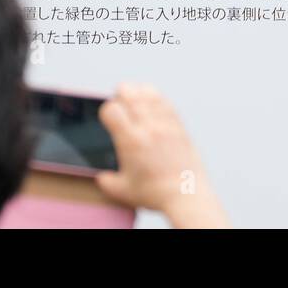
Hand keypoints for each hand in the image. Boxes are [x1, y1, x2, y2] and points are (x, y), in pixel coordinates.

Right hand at [95, 83, 229, 227]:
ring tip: (135, 99)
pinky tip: (153, 103)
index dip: (106, 111)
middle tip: (119, 103)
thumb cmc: (155, 194)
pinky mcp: (179, 126)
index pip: (112, 109)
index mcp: (130, 140)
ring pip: (149, 93)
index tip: (107, 118)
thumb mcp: (122, 191)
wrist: (185, 194)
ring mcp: (165, 124)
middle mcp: (147, 127)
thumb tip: (102, 177)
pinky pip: (166, 102)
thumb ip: (107, 181)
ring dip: (138, 92)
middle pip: (129, 92)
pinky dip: (157, 98)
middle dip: (120, 94)